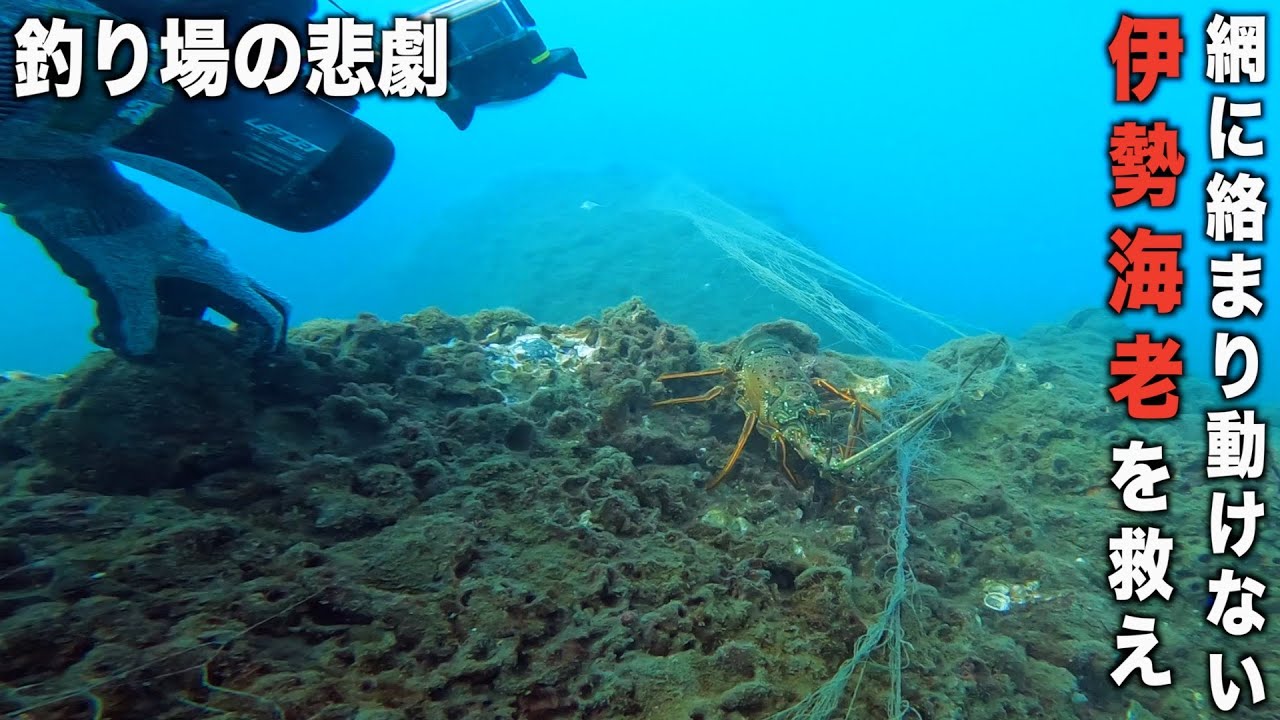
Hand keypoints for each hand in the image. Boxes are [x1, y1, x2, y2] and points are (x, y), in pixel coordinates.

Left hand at [1, 157, 289, 357]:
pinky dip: (144, 327)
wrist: (70, 188)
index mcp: (215, 272)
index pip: (266, 314)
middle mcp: (208, 272)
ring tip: (135, 351)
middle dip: (253, 341)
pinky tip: (104, 333)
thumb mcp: (120, 277)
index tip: (238, 372)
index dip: (265, 348)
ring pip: (201, 315)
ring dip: (180, 339)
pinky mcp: (155, 273)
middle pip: (254, 308)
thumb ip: (136, 321)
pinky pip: (164, 309)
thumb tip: (143, 355)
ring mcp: (182, 272)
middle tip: (237, 372)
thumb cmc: (104, 224)